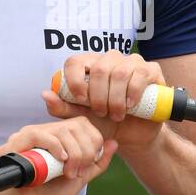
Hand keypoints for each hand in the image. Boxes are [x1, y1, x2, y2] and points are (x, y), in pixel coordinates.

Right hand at [0, 116, 119, 194]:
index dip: (93, 141)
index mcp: (55, 139)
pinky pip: (37, 134)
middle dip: (85, 151)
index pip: (82, 124)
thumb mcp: (79, 178)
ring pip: (60, 130)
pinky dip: (54, 146)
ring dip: (73, 153)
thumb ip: (96, 162)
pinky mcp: (14, 146)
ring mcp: (26, 138)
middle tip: (79, 172)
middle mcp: (41, 134)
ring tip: (68, 173)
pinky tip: (60, 161)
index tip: (89, 165)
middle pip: (74, 126)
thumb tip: (113, 142)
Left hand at [43, 51, 165, 154]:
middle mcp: (110, 59)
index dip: (75, 80)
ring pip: (119, 73)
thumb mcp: (81, 118)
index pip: (75, 61)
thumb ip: (62, 108)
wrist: (132, 135)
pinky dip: (132, 93)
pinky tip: (130, 106)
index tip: (81, 100)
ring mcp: (132, 62)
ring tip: (116, 115)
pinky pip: (139, 75)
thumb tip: (45, 94)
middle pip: (99, 68)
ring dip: (116, 99)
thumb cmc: (104, 123)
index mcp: (89, 66)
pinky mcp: (150, 70)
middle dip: (99, 96)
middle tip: (101, 113)